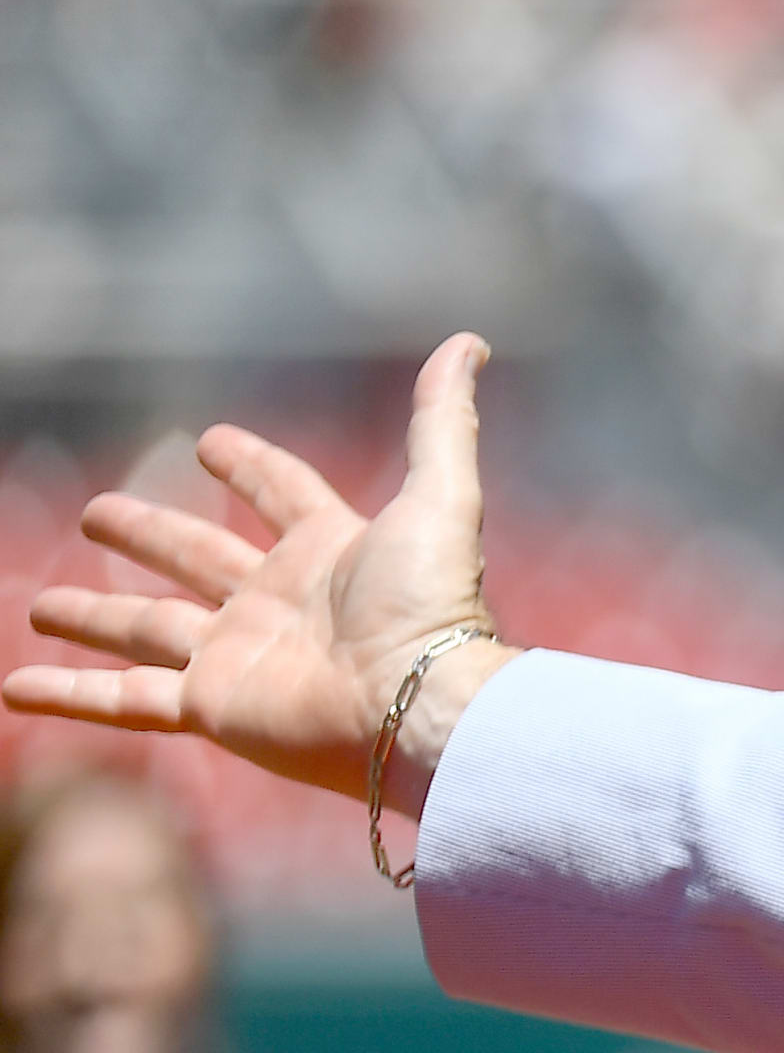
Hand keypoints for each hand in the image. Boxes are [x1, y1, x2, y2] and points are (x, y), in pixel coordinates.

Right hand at [5, 334, 519, 804]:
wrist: (421, 708)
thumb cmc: (431, 609)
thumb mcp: (440, 499)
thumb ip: (443, 423)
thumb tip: (468, 344)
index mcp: (330, 551)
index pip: (283, 495)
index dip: (253, 468)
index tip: (211, 443)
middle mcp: (279, 604)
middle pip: (195, 558)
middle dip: (148, 535)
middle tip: (96, 515)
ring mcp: (240, 658)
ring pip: (146, 629)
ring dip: (93, 619)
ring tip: (39, 606)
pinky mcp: (210, 707)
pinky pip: (124, 700)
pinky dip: (68, 695)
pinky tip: (16, 690)